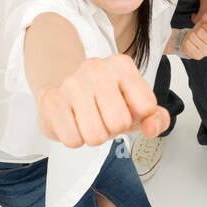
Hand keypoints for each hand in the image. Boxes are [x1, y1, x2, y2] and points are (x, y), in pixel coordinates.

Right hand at [34, 53, 169, 147]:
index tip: (125, 108)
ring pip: (95, 136)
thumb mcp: (134, 104)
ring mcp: (72, 83)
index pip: (147, 107)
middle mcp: (97, 68)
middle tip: (102, 117)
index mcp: (122, 65)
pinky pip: (73, 140)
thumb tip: (151, 129)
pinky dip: (74, 138)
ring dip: (92, 136)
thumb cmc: (102, 98)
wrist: (60, 83)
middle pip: (119, 123)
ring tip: (86, 119)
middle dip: (112, 129)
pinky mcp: (51, 100)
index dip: (136, 116)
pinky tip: (71, 121)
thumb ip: (156, 118)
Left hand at [180, 13, 206, 59]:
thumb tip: (206, 16)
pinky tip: (191, 42)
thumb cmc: (203, 30)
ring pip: (193, 37)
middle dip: (197, 28)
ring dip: (191, 34)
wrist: (195, 41)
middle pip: (200, 31)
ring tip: (194, 35)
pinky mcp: (198, 56)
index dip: (204, 23)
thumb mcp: (206, 22)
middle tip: (198, 30)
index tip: (204, 25)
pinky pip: (188, 43)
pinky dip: (187, 40)